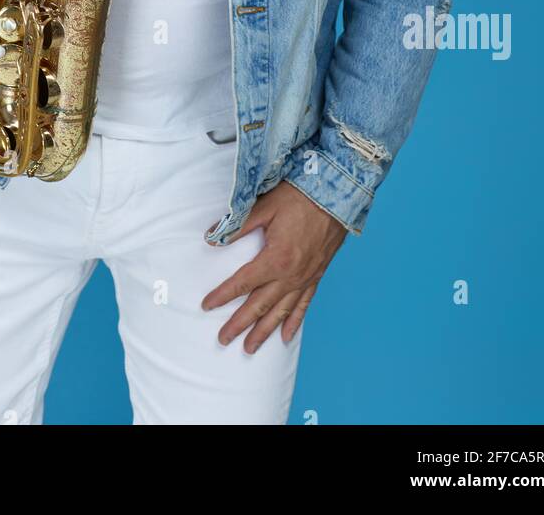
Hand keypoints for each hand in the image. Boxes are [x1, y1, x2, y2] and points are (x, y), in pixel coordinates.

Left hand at [201, 179, 348, 351]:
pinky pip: (304, 305)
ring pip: (281, 312)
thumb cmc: (299, 197)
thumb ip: (237, 226)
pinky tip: (285, 336)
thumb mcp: (264, 207)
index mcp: (275, 259)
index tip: (207, 305)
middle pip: (259, 305)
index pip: (242, 283)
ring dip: (264, 331)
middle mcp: (290, 275)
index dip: (222, 295)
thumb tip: (210, 239)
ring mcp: (305, 278)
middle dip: (240, 324)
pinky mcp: (317, 275)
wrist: (336, 195)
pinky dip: (294, 322)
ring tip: (250, 348)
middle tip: (223, 340)